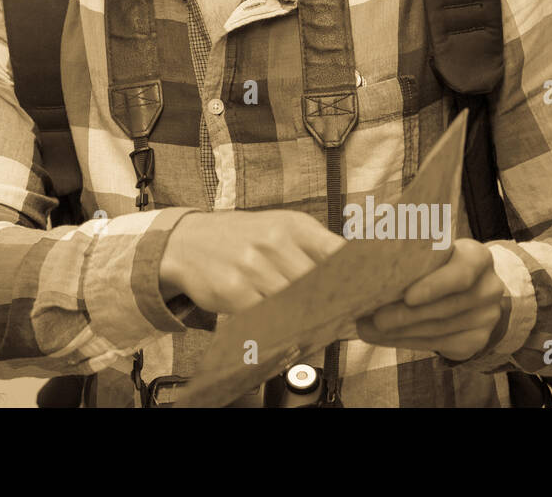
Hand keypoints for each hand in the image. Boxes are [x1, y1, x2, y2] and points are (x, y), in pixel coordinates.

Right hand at [159, 210, 345, 314]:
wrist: (186, 241)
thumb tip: (353, 272)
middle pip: (319, 285)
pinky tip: (285, 326)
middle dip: (332, 304)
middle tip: (342, 319)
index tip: (365, 294)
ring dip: (308, 318)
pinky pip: (268, 316)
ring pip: (296, 304)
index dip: (355, 278)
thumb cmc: (240, 237)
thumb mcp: (278, 228)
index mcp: (293, 225)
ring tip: (316, 325)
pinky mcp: (234, 291)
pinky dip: (280, 324)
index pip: (337, 254)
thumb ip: (313, 247)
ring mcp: (253, 267)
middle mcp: (274, 243)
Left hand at [355, 238, 503, 360]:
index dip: (435, 287)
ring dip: (400, 332)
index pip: (462, 274)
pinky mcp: (475, 341)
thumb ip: (413, 254)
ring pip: (438, 330)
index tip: (406, 296)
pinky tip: (384, 337)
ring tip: (369, 329)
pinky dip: (406, 341)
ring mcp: (485, 318)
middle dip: (406, 316)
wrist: (472, 289)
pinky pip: (437, 345)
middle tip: (375, 318)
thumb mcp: (435, 250)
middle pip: (445, 308)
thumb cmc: (440, 263)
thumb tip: (370, 263)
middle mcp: (489, 288)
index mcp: (478, 258)